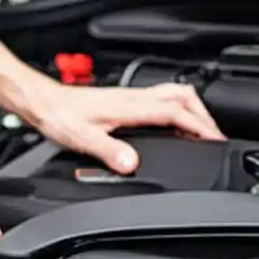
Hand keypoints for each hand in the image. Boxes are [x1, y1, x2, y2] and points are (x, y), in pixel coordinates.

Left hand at [23, 81, 225, 173]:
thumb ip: (109, 152)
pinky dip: (177, 109)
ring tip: (202, 128)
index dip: (199, 126)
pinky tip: (173, 122)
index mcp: (130, 107)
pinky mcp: (125, 100)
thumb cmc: (59, 117)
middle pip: (183, 97)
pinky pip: (161, 98)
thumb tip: (131, 164)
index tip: (214, 139)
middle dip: (204, 115)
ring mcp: (130, 97)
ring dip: (193, 109)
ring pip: (174, 94)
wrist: (43, 102)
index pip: (176, 113)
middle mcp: (134, 98)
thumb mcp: (82, 139)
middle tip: (215, 135)